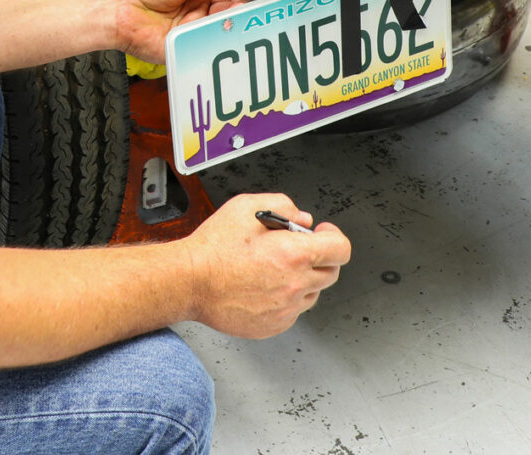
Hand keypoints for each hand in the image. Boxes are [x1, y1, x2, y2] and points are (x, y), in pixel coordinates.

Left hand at [111, 0, 243, 63]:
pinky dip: (216, 39)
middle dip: (242, 8)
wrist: (117, 8)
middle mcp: (197, 13)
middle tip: (253, 3)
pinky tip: (223, 31)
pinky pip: (205, 45)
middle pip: (228, 13)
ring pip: (220, 29)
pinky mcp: (185, 48)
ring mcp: (191, 31)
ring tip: (239, 15)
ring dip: (231, 23)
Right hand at [179, 193, 350, 338]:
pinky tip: (262, 286)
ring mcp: (286, 308)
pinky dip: (285, 299)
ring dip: (302, 279)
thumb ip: (282, 205)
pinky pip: (293, 311)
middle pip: (330, 272)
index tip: (323, 234)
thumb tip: (301, 218)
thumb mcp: (246, 207)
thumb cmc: (213, 248)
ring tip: (272, 268)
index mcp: (294, 254)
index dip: (334, 237)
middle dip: (319, 258)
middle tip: (295, 249)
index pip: (341, 249)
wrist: (189, 281)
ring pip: (312, 293)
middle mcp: (295, 284)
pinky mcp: (274, 325)